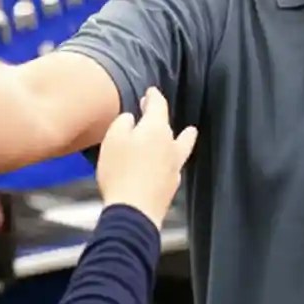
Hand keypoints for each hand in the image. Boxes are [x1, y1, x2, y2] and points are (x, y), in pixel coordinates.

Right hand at [95, 87, 196, 228]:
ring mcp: (173, 166)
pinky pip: (175, 165)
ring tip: (191, 131)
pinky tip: (169, 163)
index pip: (158, 105)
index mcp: (156, 129)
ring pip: (181, 145)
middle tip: (153, 107)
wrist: (133, 211)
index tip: (151, 91)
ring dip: (183, 136)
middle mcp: (170, 145)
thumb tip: (131, 120)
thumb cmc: (120, 173)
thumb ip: (122, 123)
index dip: (154, 96)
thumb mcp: (112, 139)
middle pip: (169, 125)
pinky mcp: (171, 185)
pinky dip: (172, 159)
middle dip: (160, 115)